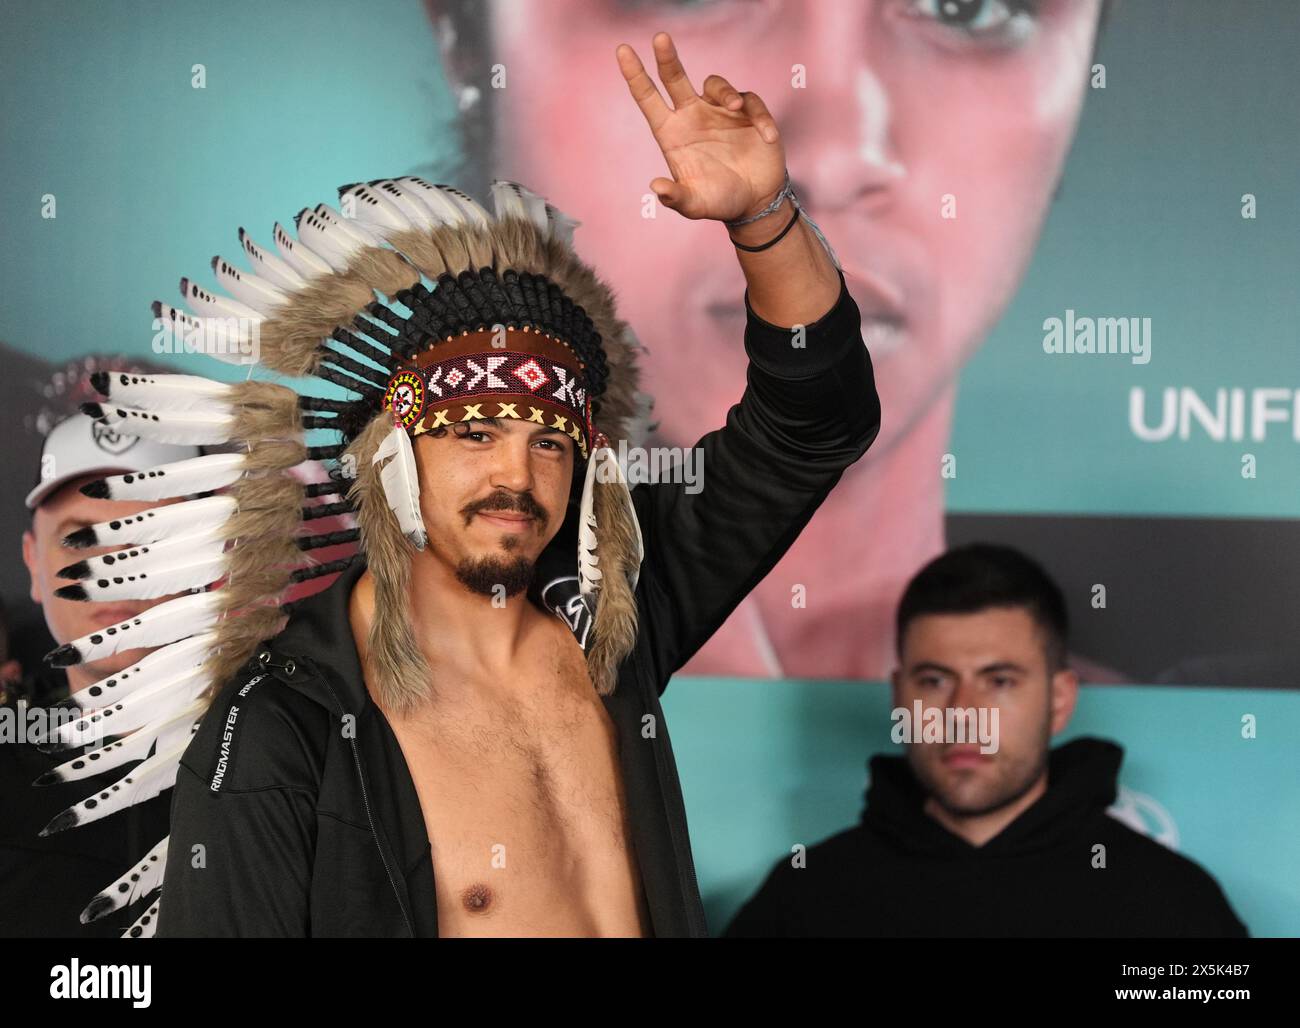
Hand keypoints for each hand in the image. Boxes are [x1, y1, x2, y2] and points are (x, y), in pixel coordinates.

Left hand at [615, 32, 786, 223]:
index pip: (649, 99)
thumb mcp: (694, 204)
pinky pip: (751, 103)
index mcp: (672, 133)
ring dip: (726, 92)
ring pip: (716, 85)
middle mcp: (693, 116)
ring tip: (736, 107)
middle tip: (659, 38)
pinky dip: (759, 116)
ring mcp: (720, 112)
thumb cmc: (719, 200)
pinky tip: (766, 136)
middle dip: (666, 57)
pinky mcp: (748, 114)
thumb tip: (656, 188)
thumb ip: (676, 198)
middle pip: (675, 78)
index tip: (623, 51)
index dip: (636, 75)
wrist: (754, 202)